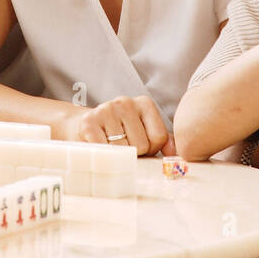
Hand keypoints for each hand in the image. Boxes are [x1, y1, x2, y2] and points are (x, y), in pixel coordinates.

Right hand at [61, 96, 175, 156]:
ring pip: (124, 150)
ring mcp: (106, 110)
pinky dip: (103, 155)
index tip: (137, 143)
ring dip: (117, 154)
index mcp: (144, 103)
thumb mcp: (142, 131)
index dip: (150, 149)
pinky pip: (105, 150)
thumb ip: (162, 140)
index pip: (159, 138)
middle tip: (120, 144)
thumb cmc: (117, 133)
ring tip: (109, 144)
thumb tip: (177, 153)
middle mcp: (125, 102)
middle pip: (142, 145)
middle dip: (133, 152)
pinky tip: (98, 145)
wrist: (81, 126)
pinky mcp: (89, 122)